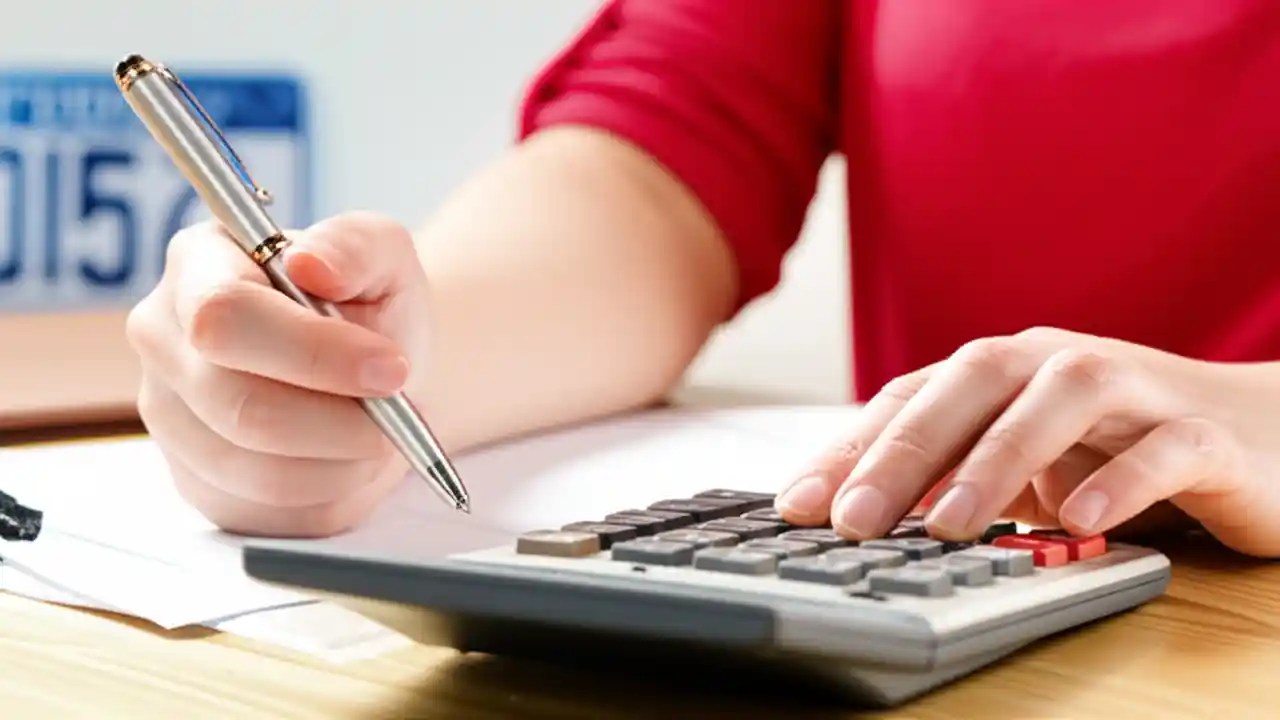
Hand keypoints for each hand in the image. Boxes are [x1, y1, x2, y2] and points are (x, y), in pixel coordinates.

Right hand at [127, 212, 432, 536]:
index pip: (226, 318)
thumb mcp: (383, 257)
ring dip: (344, 460)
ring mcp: (169, 417)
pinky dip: (331, 491)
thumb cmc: (370, 307)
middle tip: (400, 413)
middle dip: (342, 421)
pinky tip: (350, 457)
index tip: (390, 369)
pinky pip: (267, 510)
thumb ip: (355, 246)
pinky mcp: (194, 481)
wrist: (375, 372)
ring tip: (382, 432)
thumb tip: (311, 263)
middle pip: (241, 407)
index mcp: (199, 265)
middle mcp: (164, 340)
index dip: (314, 353)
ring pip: (258, 470)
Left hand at [775, 327, 1279, 556]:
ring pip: (1060, 402)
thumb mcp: (1018, 464)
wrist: (1259, 434)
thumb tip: (848, 516)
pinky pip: (1163, 449)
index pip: (912, 398)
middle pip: (971, 385)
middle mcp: (1056, 366)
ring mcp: (1134, 392)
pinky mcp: (1204, 435)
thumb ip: (948, 476)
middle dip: (903, 451)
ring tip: (947, 524)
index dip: (851, 449)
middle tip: (852, 521)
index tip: (797, 507)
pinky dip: (1121, 480)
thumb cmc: (1113, 448)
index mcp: (1003, 373)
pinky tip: (1080, 521)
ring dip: (998, 459)